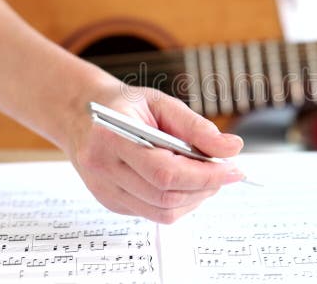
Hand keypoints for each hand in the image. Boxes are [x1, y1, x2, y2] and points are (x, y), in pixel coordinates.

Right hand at [63, 83, 243, 223]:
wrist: (81, 115)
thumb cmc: (124, 106)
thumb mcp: (160, 103)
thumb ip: (196, 127)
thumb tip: (231, 148)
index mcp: (112, 137)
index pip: (165, 171)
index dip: (205, 175)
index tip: (235, 168)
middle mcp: (103, 169)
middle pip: (165, 196)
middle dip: (206, 187)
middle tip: (227, 171)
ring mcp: (104, 191)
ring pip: (162, 211)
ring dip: (195, 198)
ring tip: (208, 176)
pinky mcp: (110, 203)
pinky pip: (153, 213)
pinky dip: (179, 202)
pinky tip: (185, 182)